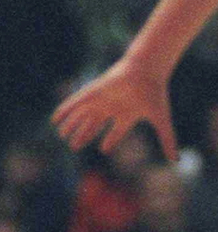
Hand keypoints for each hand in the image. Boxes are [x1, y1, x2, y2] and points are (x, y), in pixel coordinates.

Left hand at [51, 57, 177, 160]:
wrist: (145, 71)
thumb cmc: (153, 94)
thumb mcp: (160, 120)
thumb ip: (167, 140)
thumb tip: (176, 160)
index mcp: (127, 114)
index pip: (117, 132)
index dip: (110, 141)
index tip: (104, 150)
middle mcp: (112, 107)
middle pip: (95, 125)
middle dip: (85, 136)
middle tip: (74, 147)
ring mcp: (101, 100)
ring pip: (83, 115)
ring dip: (72, 126)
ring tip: (62, 136)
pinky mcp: (92, 92)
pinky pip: (74, 103)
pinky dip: (64, 111)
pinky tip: (54, 119)